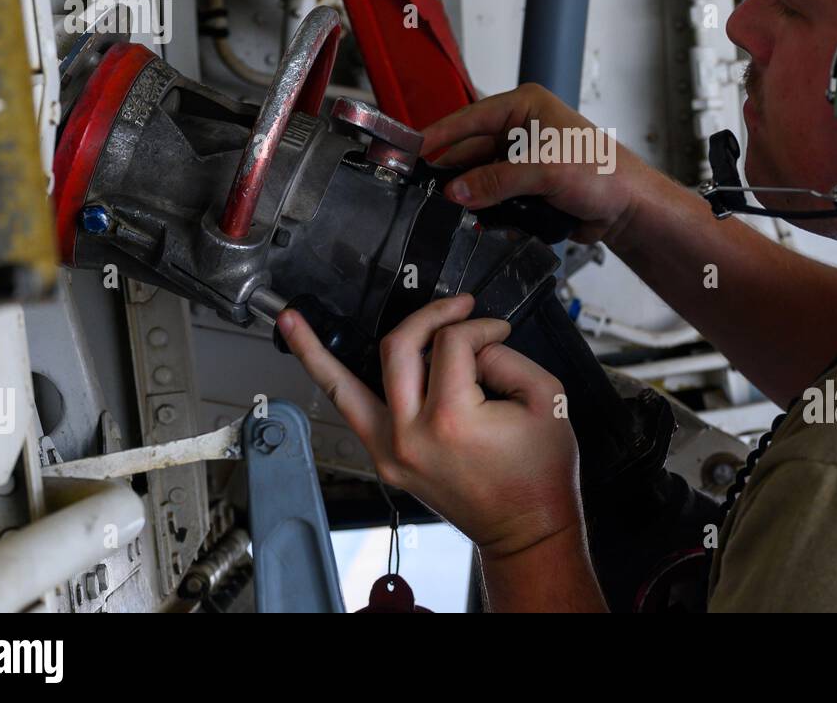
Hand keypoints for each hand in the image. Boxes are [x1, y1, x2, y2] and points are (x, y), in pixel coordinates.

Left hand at [277, 293, 580, 559]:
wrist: (526, 528)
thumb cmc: (538, 474)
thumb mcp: (546, 400)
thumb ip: (507, 357)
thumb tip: (475, 343)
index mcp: (451, 420)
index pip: (454, 343)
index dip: (482, 327)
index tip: (499, 332)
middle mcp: (409, 435)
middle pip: (400, 347)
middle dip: (432, 315)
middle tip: (458, 307)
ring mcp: (389, 450)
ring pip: (344, 384)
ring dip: (315, 348)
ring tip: (290, 317)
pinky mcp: (384, 457)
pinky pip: (349, 410)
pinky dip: (326, 378)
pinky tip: (303, 349)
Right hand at [421, 83, 654, 245]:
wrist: (629, 208)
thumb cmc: (601, 174)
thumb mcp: (545, 171)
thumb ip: (497, 180)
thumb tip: (456, 192)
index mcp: (525, 107)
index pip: (471, 117)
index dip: (440, 134)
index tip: (411, 148)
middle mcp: (520, 128)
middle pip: (471, 150)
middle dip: (453, 174)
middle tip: (426, 194)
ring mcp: (521, 158)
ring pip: (480, 176)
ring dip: (469, 195)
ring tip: (448, 212)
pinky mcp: (525, 186)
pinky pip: (494, 196)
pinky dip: (485, 209)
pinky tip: (477, 221)